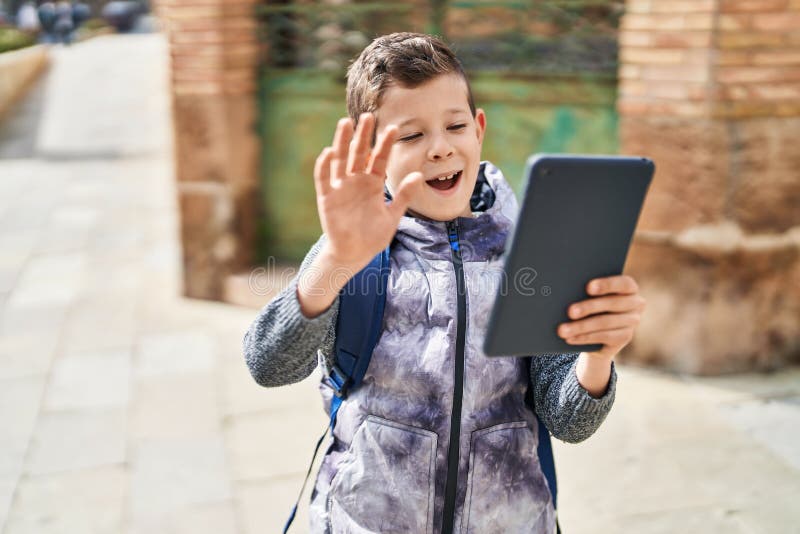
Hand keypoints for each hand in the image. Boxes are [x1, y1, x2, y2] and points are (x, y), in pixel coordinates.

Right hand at [314, 113, 424, 271]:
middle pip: (359, 153)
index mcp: (372, 184)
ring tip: (346, 123)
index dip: (385, 144)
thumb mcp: (392, 215)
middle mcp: (356, 181)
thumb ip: (404, 195)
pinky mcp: (326, 197)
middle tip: (369, 117)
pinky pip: (324, 178)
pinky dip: (324, 166)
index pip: (379, 159)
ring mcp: (340, 187)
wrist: (353, 254)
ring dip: (341, 142)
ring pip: (340, 160)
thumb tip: (419, 175)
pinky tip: (328, 152)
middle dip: (364, 136)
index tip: (394, 128)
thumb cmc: (372, 236)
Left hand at [557, 275, 645, 359]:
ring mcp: (632, 322)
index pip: (624, 283)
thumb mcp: (590, 296)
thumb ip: (586, 291)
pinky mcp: (625, 338)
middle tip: (570, 312)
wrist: (597, 335)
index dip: (606, 285)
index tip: (588, 287)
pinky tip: (570, 338)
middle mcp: (635, 303)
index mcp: (629, 287)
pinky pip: (603, 337)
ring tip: (562, 330)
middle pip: (612, 303)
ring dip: (581, 326)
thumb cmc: (591, 307)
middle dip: (588, 307)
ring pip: (605, 322)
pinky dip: (584, 337)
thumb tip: (567, 290)